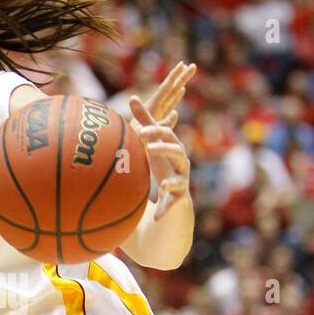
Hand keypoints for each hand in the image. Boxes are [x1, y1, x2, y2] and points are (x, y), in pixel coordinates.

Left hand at [129, 61, 195, 220]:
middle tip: (149, 146)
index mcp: (171, 146)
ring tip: (161, 185)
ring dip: (169, 181)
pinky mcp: (179, 197)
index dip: (155, 130)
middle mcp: (180, 161)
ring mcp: (181, 179)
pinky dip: (164, 210)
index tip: (140, 129)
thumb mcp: (152, 141)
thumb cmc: (162, 161)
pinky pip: (172, 203)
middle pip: (177, 150)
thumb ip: (144, 121)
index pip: (165, 134)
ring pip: (179, 177)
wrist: (173, 192)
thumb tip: (132, 96)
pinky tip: (155, 218)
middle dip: (164, 147)